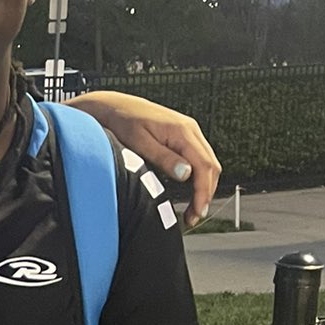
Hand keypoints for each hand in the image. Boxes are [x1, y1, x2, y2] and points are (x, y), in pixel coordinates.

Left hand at [69, 91, 221, 227]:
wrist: (113, 106)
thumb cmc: (122, 124)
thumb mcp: (139, 143)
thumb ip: (163, 158)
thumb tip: (187, 173)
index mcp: (182, 131)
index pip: (204, 166)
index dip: (203, 192)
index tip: (197, 213)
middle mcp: (190, 130)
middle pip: (211, 166)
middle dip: (205, 194)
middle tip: (193, 218)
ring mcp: (189, 132)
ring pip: (208, 164)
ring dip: (203, 188)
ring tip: (191, 211)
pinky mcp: (183, 136)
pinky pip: (199, 159)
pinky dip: (198, 178)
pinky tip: (189, 193)